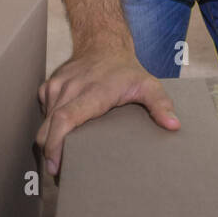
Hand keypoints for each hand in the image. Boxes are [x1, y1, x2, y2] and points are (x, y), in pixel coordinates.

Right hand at [36, 46, 179, 175]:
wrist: (103, 43)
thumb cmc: (125, 69)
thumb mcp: (148, 85)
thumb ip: (160, 105)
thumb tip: (173, 125)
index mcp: (92, 92)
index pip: (65, 119)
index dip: (56, 144)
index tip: (56, 165)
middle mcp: (70, 88)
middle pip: (48, 127)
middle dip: (50, 153)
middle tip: (60, 173)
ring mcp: (56, 86)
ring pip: (44, 122)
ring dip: (49, 141)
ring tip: (62, 157)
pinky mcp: (49, 86)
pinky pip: (44, 112)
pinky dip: (50, 125)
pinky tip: (63, 131)